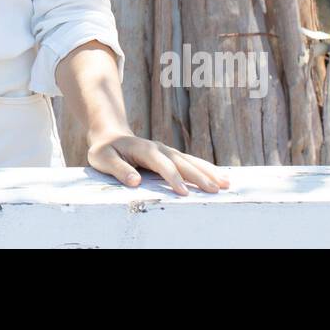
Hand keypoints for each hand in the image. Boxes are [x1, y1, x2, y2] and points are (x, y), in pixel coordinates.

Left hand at [87, 130, 230, 194]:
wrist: (110, 136)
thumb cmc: (104, 150)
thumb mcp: (103, 158)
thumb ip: (118, 169)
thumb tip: (135, 181)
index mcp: (144, 149)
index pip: (162, 165)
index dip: (173, 178)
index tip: (184, 193)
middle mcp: (159, 148)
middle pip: (182, 163)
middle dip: (199, 176)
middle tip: (215, 189)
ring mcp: (167, 151)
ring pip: (191, 161)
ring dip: (208, 171)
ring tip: (226, 183)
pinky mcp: (170, 156)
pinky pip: (190, 162)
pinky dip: (205, 169)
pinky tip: (219, 176)